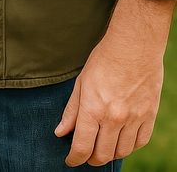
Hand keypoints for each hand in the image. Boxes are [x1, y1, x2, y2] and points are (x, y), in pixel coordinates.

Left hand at [55, 0, 173, 165]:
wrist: (134, 49)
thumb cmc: (103, 63)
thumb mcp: (80, 84)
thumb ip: (71, 111)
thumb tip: (60, 132)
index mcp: (93, 110)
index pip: (82, 146)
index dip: (74, 158)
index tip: (70, 161)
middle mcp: (114, 118)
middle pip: (102, 154)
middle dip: (91, 159)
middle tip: (85, 156)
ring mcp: (134, 118)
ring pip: (122, 151)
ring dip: (110, 155)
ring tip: (102, 150)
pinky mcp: (149, 116)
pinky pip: (140, 142)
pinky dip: (129, 147)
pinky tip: (121, 143)